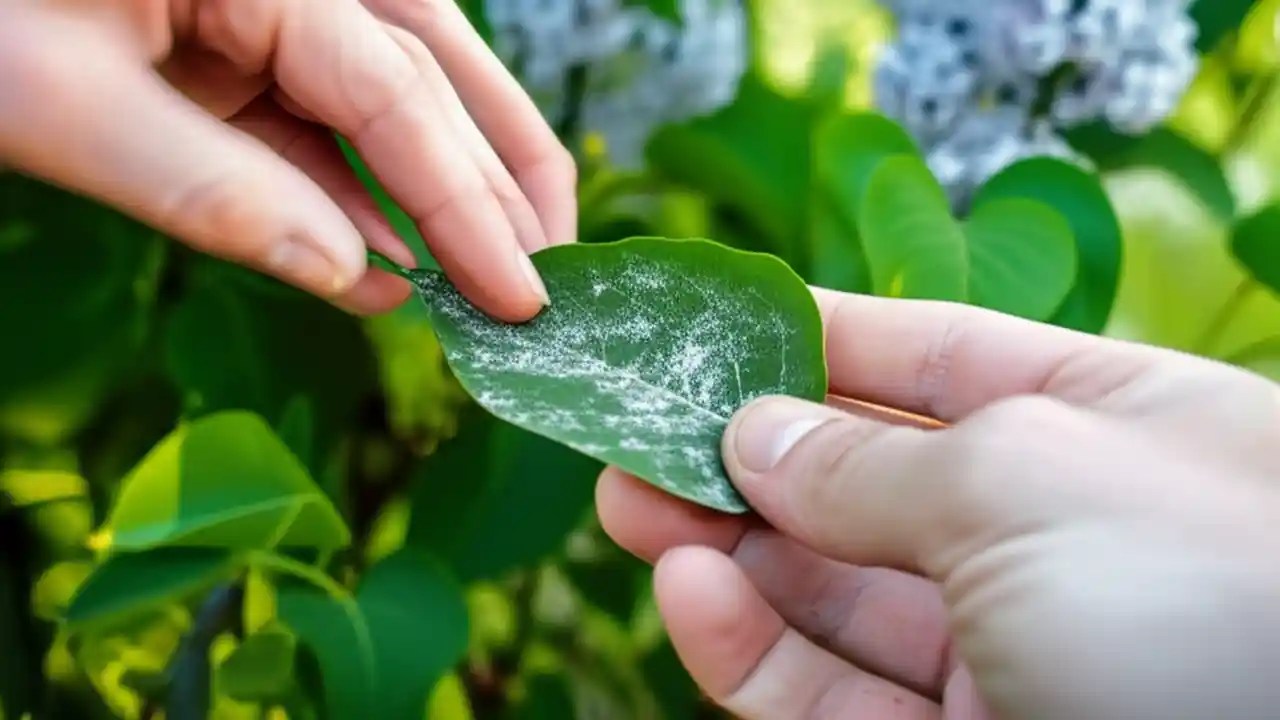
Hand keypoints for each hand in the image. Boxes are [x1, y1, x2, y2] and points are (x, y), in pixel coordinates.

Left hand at [0, 0, 574, 317]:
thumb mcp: (52, 98)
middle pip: (432, 75)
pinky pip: (315, 129)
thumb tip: (352, 278)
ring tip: (494, 280)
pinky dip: (354, 201)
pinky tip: (390, 270)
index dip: (467, 205)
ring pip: (389, 103)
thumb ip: (208, 192)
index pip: (396, 96)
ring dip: (440, 196)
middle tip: (553, 277)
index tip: (521, 299)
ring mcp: (261, 15)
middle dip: (499, 179)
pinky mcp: (229, 52)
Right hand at [598, 288, 1279, 719]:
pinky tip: (687, 589)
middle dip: (749, 453)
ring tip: (629, 502)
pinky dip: (750, 647)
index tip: (718, 328)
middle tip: (640, 427)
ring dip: (726, 548)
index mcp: (1107, 426)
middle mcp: (1055, 539)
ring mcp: (1008, 655)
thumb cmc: (1198, 591)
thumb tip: (752, 430)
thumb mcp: (1024, 478)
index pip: (942, 361)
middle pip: (869, 484)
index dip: (827, 340)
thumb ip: (872, 458)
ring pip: (835, 596)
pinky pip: (832, 695)